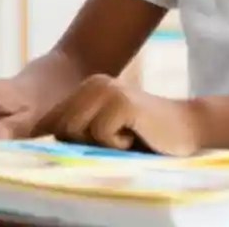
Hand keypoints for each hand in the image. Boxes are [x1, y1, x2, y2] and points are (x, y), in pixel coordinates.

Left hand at [34, 74, 203, 155]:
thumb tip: (38, 141)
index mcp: (86, 88)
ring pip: (77, 131)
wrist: (189, 130)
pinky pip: (100, 134)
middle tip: (117, 140)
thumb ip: (77, 130)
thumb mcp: (104, 132)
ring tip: (127, 137)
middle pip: (62, 129)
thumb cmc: (145, 139)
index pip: (52, 120)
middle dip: (85, 144)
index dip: (63, 141)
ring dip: (102, 145)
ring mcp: (107, 89)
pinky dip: (118, 144)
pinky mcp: (122, 101)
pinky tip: (137, 135)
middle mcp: (93, 83)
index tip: (93, 145)